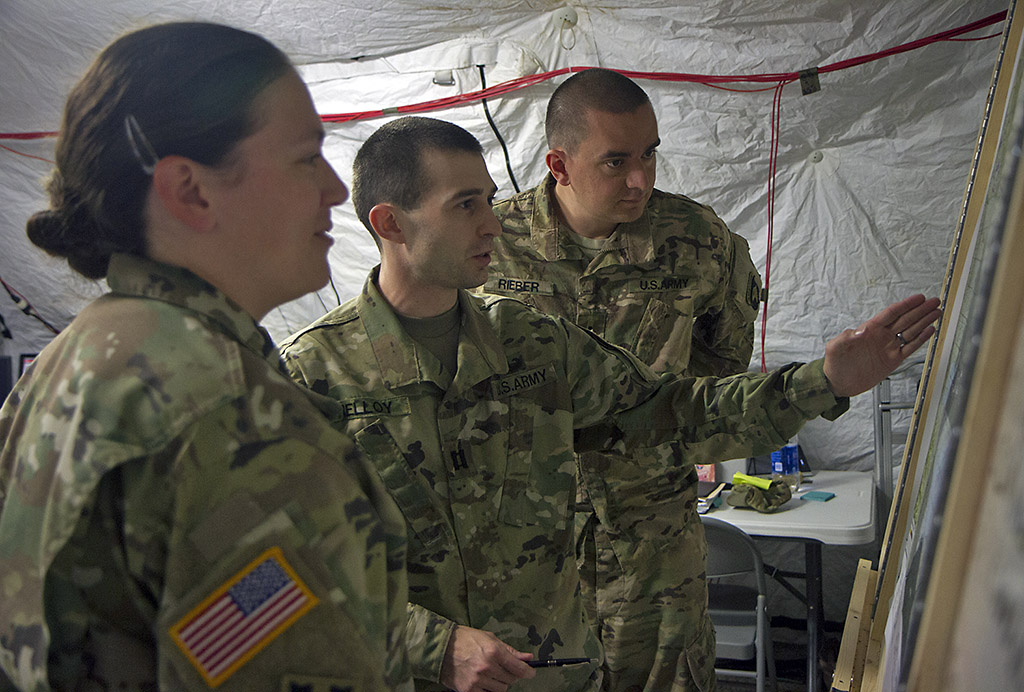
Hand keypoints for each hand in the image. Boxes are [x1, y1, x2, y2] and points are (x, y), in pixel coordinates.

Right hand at [440, 625, 535, 691]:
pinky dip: (488, 689)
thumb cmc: (466, 639)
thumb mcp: (489, 638)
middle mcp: (487, 667)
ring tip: (492, 674)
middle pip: (511, 680)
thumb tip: (527, 657)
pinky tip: (483, 680)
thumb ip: (509, 650)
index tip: (530, 672)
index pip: (518, 668)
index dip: (528, 672)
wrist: (441, 648)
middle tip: (504, 669)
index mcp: (493, 651)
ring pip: (501, 689)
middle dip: (511, 675)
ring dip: (500, 683)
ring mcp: (477, 680)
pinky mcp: (469, 690)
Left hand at [823, 294, 941, 397]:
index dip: (906, 305)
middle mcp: (881, 336)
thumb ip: (846, 338)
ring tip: (936, 312)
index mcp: (869, 329)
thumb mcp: (835, 348)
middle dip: (920, 310)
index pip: (891, 313)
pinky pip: (910, 348)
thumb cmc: (835, 363)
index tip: (919, 298)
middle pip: (905, 319)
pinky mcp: (892, 360)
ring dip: (924, 322)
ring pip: (910, 331)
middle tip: (934, 302)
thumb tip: (860, 330)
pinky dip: (920, 339)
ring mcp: (888, 347)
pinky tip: (930, 330)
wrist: (839, 383)